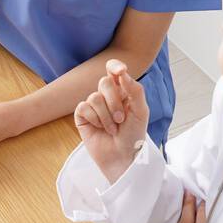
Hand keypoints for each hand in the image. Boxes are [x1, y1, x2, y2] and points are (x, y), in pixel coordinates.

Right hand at [74, 58, 150, 182]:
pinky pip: (83, 107)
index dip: (115, 66)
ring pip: (94, 97)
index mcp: (123, 91)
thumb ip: (135, 90)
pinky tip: (99, 128)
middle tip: (121, 119)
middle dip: (114, 102)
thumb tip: (122, 72)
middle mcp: (107, 96)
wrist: (122, 156)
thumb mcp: (141, 111)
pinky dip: (94, 119)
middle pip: (104, 82)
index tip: (120, 71)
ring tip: (112, 128)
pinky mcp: (82, 116)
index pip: (115, 70)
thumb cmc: (133, 135)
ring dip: (105, 116)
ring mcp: (94, 105)